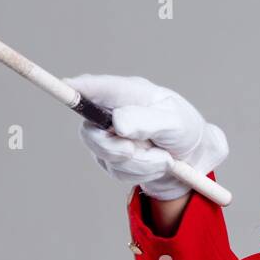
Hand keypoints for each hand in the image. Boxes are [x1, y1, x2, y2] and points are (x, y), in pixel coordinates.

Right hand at [61, 74, 228, 200]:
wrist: (193, 159)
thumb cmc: (185, 130)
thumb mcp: (174, 122)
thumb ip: (146, 121)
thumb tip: (117, 123)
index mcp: (129, 93)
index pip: (98, 88)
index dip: (77, 88)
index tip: (65, 86)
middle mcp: (114, 112)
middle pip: (90, 130)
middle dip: (114, 147)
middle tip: (135, 151)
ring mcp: (110, 137)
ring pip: (106, 155)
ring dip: (139, 163)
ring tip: (164, 157)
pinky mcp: (112, 158)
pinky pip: (117, 171)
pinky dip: (141, 173)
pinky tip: (157, 164)